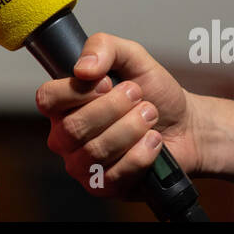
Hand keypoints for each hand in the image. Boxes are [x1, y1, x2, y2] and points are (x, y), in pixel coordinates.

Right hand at [35, 32, 203, 199]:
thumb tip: (82, 67)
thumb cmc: (155, 92)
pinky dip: (141, 154)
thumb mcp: (132, 56)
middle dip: (114, 108)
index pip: (47, 98)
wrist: (186, 125)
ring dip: (131, 129)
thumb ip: (102, 47)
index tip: (108, 83)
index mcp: (65, 104)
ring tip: (149, 116)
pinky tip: (153, 142)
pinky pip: (114, 175)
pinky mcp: (104, 186)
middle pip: (73, 127)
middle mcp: (66, 136)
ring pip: (95, 151)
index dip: (78, 91)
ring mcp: (82, 164)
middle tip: (138, 96)